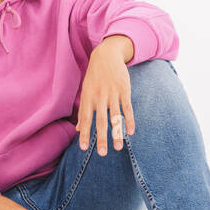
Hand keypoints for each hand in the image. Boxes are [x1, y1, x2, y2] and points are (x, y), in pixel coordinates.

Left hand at [76, 35, 134, 155]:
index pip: (85, 120)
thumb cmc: (94, 77)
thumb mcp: (85, 91)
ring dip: (117, 133)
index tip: (84, 148)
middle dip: (101, 138)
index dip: (85, 134)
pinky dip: (130, 121)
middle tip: (102, 154)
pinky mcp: (124, 91)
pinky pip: (127, 108)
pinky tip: (131, 132)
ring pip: (115, 118)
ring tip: (119, 148)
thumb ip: (83, 111)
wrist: (106, 56)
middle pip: (100, 121)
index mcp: (87, 98)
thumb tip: (78, 129)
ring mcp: (112, 94)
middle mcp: (99, 97)